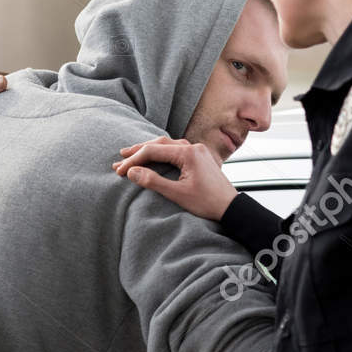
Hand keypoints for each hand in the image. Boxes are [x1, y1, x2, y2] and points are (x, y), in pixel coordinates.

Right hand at [112, 137, 236, 220]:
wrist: (231, 208)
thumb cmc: (207, 203)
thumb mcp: (177, 194)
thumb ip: (153, 181)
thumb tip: (132, 172)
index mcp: (188, 153)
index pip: (153, 151)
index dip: (134, 160)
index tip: (120, 170)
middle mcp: (193, 147)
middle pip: (159, 144)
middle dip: (138, 151)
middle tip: (120, 158)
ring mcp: (198, 151)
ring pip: (168, 145)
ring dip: (149, 150)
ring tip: (132, 155)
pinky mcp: (200, 157)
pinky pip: (176, 150)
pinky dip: (162, 153)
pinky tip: (154, 157)